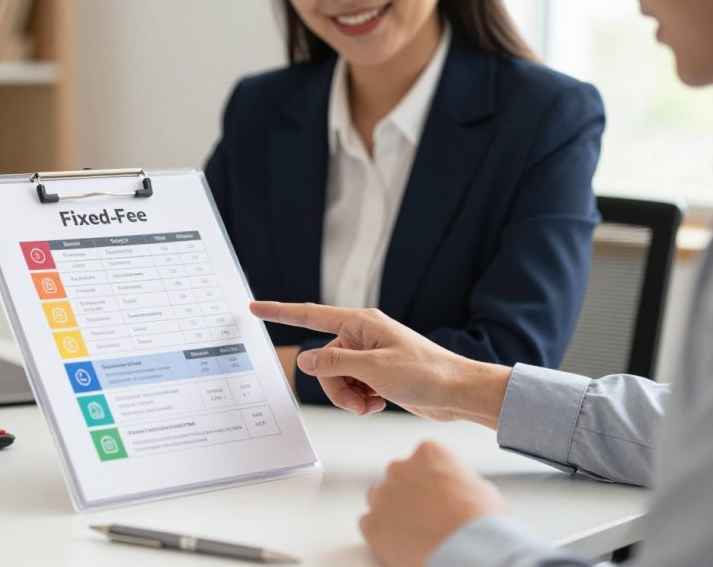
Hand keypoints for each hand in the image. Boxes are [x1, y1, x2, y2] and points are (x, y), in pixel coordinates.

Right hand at [249, 301, 510, 426]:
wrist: (456, 393)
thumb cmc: (426, 373)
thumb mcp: (375, 369)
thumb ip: (335, 364)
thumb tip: (306, 360)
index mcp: (361, 324)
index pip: (312, 316)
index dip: (281, 313)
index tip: (256, 308)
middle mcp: (362, 336)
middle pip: (324, 362)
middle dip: (335, 387)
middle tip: (359, 400)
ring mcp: (369, 356)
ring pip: (335, 379)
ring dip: (348, 397)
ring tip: (372, 404)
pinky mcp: (376, 374)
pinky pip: (351, 387)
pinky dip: (359, 400)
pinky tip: (378, 403)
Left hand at [362, 441, 506, 566]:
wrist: (469, 550)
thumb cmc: (482, 521)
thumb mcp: (480, 487)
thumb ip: (456, 480)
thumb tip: (454, 488)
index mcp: (428, 453)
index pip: (423, 459)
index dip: (433, 480)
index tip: (441, 496)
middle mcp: (400, 468)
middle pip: (399, 476)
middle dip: (410, 493)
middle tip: (428, 516)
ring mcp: (383, 495)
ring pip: (380, 498)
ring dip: (393, 510)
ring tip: (414, 532)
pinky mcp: (371, 524)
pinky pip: (370, 524)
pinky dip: (382, 533)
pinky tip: (401, 544)